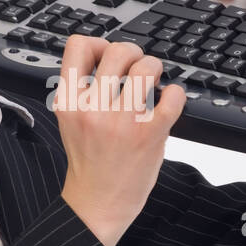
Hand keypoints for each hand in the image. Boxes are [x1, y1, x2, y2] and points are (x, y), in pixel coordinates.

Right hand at [54, 35, 186, 245]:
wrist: (97, 203)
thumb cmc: (89, 161)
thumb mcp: (70, 120)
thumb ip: (82, 89)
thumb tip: (106, 54)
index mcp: (69, 102)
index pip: (78, 46)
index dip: (98, 43)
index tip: (107, 56)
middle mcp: (93, 108)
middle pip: (118, 50)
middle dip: (134, 54)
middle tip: (137, 68)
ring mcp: (123, 121)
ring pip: (146, 67)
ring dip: (155, 69)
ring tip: (153, 83)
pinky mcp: (150, 134)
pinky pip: (172, 95)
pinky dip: (175, 94)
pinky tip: (167, 102)